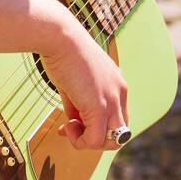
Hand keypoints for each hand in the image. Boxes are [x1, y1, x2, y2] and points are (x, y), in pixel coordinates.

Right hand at [37, 11, 128, 151]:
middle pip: (119, 132)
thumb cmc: (63, 52)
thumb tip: (73, 121)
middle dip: (95, 136)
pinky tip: (68, 127)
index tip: (73, 122)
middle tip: (71, 128)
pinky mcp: (99, 107)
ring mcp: (112, 100)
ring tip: (69, 128)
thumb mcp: (75, 81)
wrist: (60, 37)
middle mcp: (120, 92)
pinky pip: (95, 140)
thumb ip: (77, 103)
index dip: (96, 125)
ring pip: (113, 141)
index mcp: (116, 83)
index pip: (116, 116)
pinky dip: (80, 142)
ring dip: (89, 142)